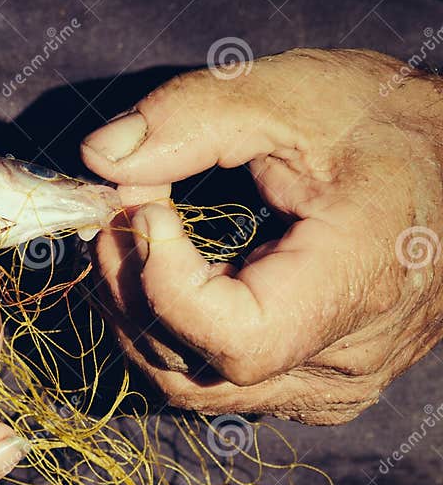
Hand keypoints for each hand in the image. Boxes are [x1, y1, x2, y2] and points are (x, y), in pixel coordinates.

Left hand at [81, 48, 442, 424]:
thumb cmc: (386, 126)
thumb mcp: (291, 95)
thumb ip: (191, 119)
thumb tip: (99, 159)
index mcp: (359, 284)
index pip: (237, 339)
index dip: (166, 283)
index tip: (144, 208)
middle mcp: (346, 360)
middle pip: (197, 371)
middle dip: (131, 290)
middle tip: (113, 213)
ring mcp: (331, 385)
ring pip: (196, 389)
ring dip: (140, 316)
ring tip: (126, 240)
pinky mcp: (315, 386)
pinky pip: (220, 386)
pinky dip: (171, 336)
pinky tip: (162, 278)